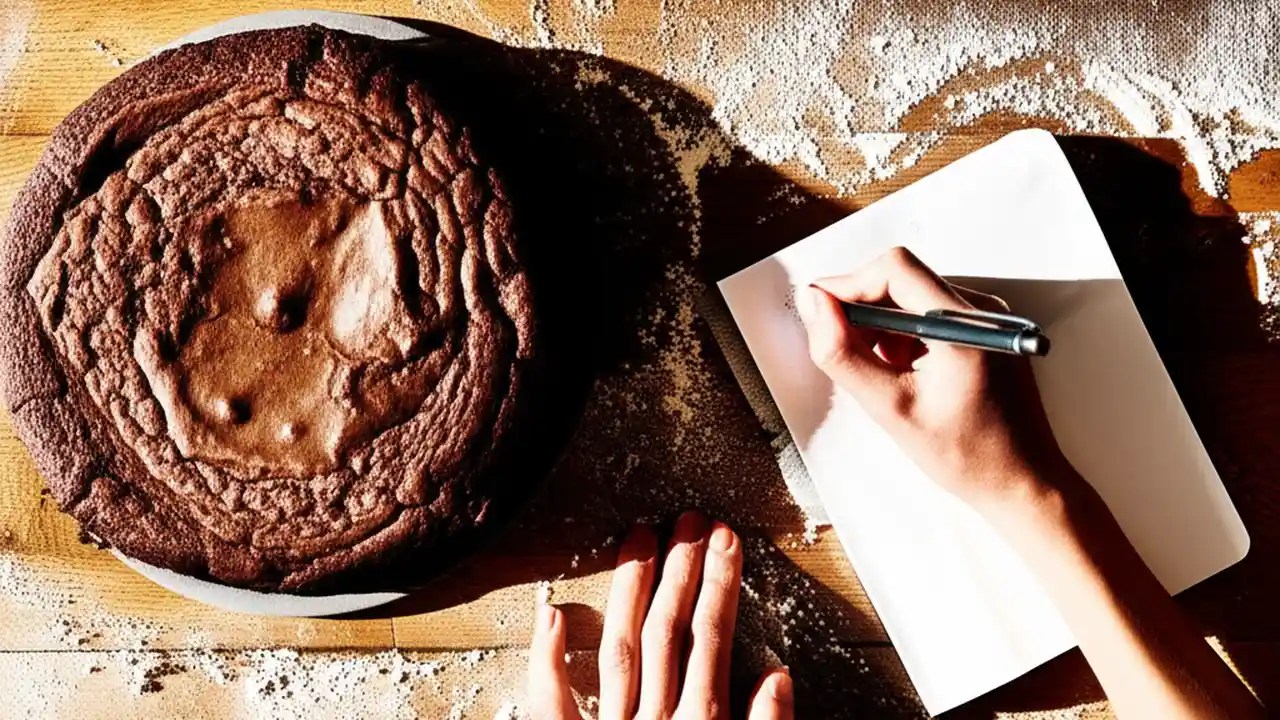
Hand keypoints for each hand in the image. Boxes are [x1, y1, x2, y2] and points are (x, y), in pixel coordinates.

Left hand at [527, 511, 793, 719]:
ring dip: (631, 591)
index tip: (724, 540)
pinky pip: (553, 703)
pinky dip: (548, 661)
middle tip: (689, 522)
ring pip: (620, 650)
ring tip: (641, 539)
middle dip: (682, 571)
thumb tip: (778, 679)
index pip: (712, 639)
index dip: (720, 584)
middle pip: (668, 631)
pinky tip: (553, 614)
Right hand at [796, 246, 1076, 510]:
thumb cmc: (968, 456)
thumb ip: (843, 353)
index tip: (821, 310)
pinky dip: (906, 336)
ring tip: (883, 374)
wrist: (1021, 482)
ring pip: (914, 297)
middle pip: (903, 279)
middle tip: (845, 351)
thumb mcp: (891, 409)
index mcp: (966, 324)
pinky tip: (906, 375)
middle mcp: (984, 311)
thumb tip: (815, 306)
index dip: (848, 284)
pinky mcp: (987, 332)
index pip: (895, 269)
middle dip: (864, 311)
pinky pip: (932, 314)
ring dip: (884, 327)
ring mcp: (990, 320)